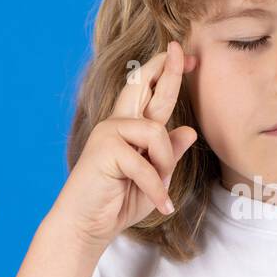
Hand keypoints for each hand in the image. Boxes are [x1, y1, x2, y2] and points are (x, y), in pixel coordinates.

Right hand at [54, 41, 199, 249]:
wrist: (86, 225)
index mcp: (130, 128)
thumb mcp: (154, 179)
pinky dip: (156, 188)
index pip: (149, 93)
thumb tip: (189, 131)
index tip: (186, 57)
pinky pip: (146, 164)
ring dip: (165, 165)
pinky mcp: (105, 148)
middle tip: (180, 51)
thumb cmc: (118, 203)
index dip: (167, 73)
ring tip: (160, 190)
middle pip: (142, 86)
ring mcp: (109, 132)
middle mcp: (118, 123)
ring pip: (156, 132)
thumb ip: (168, 155)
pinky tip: (162, 205)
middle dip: (164, 69)